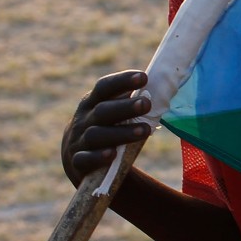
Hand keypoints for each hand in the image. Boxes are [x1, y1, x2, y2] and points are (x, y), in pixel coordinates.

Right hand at [61, 70, 151, 185]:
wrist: (75, 158)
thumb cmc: (107, 129)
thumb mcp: (115, 114)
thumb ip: (133, 104)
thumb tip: (165, 89)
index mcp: (93, 102)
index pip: (104, 87)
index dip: (122, 81)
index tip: (143, 77)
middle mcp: (83, 119)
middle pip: (102, 110)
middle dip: (125, 107)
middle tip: (146, 104)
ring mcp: (78, 141)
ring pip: (96, 135)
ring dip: (121, 132)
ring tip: (145, 130)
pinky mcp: (77, 162)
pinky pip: (85, 159)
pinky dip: (98, 157)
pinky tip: (112, 154)